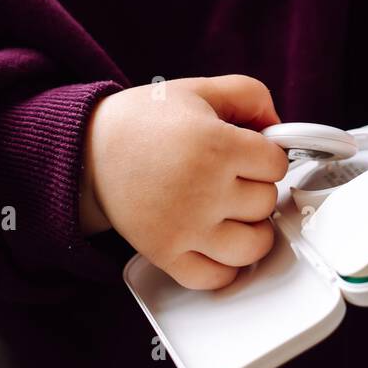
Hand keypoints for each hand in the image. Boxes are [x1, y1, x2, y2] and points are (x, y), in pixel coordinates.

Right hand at [83, 75, 287, 289]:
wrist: (87, 149)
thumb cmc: (144, 120)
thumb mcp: (199, 90)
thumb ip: (250, 95)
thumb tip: (279, 128)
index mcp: (215, 144)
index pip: (276, 163)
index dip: (266, 155)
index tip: (248, 153)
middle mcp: (203, 189)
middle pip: (266, 202)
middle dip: (255, 186)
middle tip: (231, 177)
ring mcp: (185, 226)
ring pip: (253, 245)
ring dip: (250, 229)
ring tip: (232, 212)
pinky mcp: (165, 253)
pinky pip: (215, 278)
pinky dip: (224, 267)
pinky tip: (218, 244)